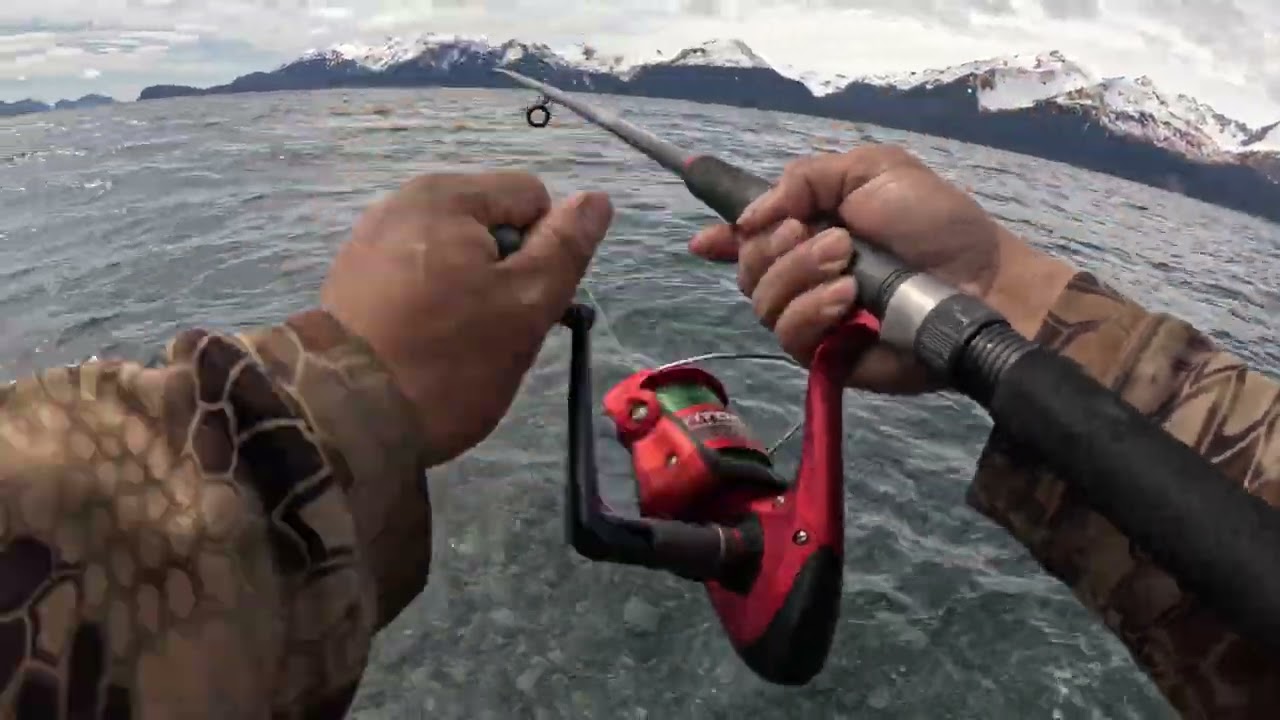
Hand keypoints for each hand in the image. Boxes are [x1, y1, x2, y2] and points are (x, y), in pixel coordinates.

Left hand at [321, 172, 612, 464]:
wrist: (346, 417)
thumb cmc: (450, 359)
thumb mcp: (526, 305)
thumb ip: (565, 247)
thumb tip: (594, 199)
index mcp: (447, 194)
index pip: (533, 198)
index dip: (545, 251)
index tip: (526, 303)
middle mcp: (402, 201)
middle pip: (490, 223)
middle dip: (505, 271)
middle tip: (494, 329)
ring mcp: (370, 238)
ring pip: (454, 254)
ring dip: (470, 290)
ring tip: (457, 341)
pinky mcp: (351, 277)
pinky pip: (416, 276)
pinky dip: (431, 303)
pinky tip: (423, 343)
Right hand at [689, 145, 1075, 393]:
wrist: (981, 279)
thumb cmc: (934, 222)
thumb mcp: (872, 170)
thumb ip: (805, 179)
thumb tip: (748, 217)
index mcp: (810, 228)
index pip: (749, 236)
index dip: (721, 237)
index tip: (703, 240)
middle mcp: (803, 273)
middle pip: (747, 267)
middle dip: (776, 247)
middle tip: (830, 238)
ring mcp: (813, 316)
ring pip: (762, 302)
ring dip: (798, 275)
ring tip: (846, 264)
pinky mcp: (827, 355)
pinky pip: (789, 336)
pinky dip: (811, 311)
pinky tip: (847, 299)